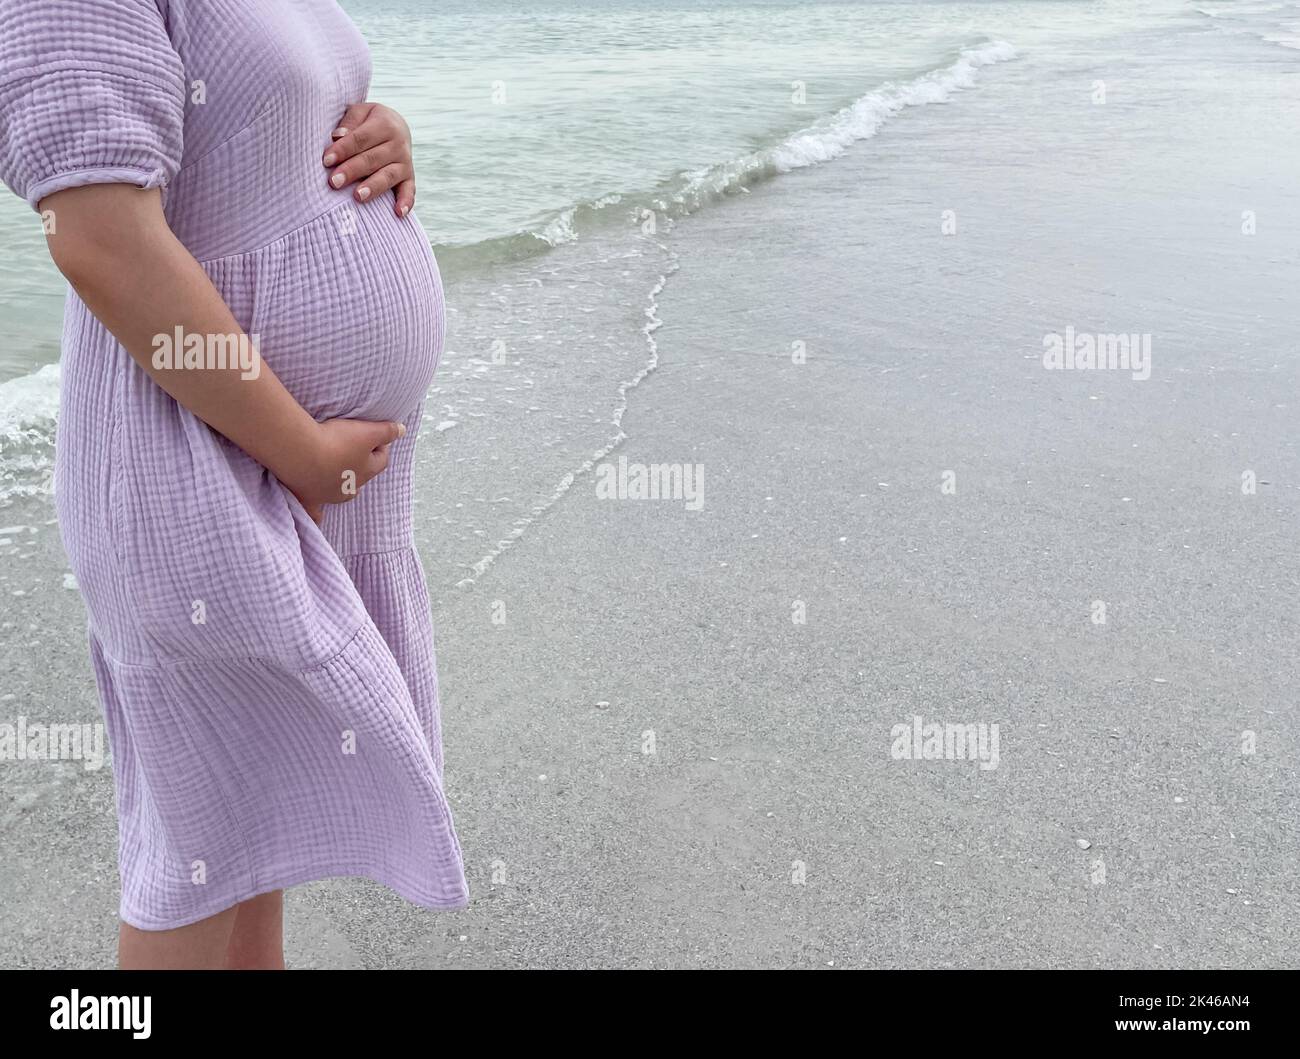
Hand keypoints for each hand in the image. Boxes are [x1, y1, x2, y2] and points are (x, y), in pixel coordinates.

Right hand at [279, 417, 405, 524]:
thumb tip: (402, 430)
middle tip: (352, 451)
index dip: (380, 445)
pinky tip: (318, 516)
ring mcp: (329, 495)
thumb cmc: (336, 442)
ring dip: (343, 486)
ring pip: (342, 495)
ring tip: (339, 475)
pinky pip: (315, 512)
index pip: (381, 459)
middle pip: (361, 479)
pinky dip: (317, 514)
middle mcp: (350, 488)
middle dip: (361, 467)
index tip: (373, 433)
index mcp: (366, 472)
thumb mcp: (367, 432)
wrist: (301, 454)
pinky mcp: (308, 498)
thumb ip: (387, 431)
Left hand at [323, 102, 415, 217]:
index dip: (343, 149)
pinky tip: (399, 213)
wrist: (396, 127)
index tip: (326, 160)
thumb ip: (349, 123)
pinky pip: (409, 191)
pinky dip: (406, 202)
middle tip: (334, 182)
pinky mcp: (409, 177)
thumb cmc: (368, 122)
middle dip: (352, 171)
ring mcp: (405, 162)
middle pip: (372, 158)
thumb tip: (337, 136)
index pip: (361, 138)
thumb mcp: (360, 113)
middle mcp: (398, 143)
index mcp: (385, 124)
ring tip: (358, 196)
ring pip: (388, 176)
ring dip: (373, 187)